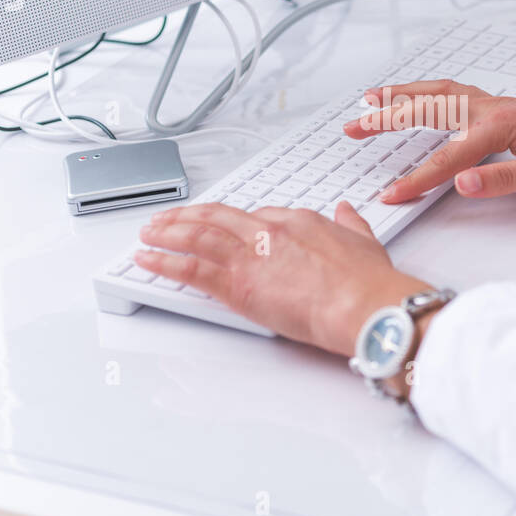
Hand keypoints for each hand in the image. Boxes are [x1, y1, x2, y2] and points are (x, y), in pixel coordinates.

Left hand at [134, 202, 431, 355]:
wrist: (364, 303)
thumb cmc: (368, 282)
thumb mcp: (365, 241)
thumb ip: (351, 224)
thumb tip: (347, 211)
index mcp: (298, 220)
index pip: (256, 215)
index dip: (231, 220)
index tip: (219, 225)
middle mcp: (269, 231)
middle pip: (217, 217)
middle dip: (188, 217)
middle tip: (167, 220)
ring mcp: (250, 255)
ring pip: (197, 236)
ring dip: (167, 233)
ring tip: (148, 234)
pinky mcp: (238, 284)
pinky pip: (190, 268)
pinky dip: (164, 262)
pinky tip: (147, 259)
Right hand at [343, 80, 515, 203]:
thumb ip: (502, 179)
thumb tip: (461, 183)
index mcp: (498, 126)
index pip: (447, 158)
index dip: (416, 179)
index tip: (391, 194)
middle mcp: (491, 109)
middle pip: (428, 110)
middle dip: (387, 119)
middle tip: (352, 126)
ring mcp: (495, 105)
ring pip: (438, 93)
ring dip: (403, 94)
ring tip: (372, 98)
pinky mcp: (502, 109)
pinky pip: (453, 93)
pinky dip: (428, 92)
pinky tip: (421, 97)